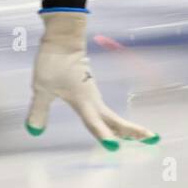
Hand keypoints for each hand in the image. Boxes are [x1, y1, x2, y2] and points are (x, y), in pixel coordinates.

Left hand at [26, 10, 159, 149]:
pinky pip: (105, 110)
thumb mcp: (42, 88)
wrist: (64, 38)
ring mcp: (93, 94)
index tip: (114, 149)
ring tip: (139, 138)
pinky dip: (114, 121)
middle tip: (153, 139)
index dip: (103, 137)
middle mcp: (93, 99)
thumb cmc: (53, 62)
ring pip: (112, 116)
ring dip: (126, 128)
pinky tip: (113, 125)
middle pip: (115, 120)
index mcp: (83, 100)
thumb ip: (39, 111)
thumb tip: (34, 132)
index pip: (95, 123)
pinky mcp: (90, 89)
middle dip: (134, 131)